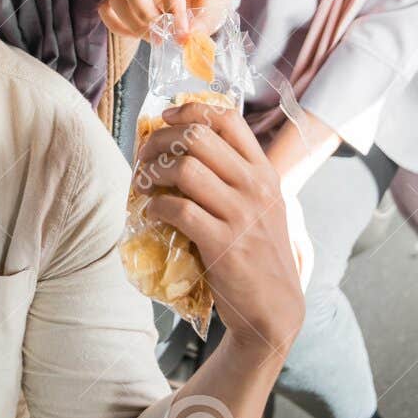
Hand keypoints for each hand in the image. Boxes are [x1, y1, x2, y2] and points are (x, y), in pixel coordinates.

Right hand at [99, 0, 235, 39]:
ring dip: (134, 24)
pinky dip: (120, 27)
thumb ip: (206, 18)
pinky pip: (108, 9)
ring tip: (157, 37)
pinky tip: (141, 35)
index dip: (174, 12)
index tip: (181, 35)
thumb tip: (186, 39)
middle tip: (162, 36)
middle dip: (145, 15)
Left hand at [136, 102, 304, 353]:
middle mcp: (255, 186)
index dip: (190, 109)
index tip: (166, 117)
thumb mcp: (261, 207)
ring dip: (153, 172)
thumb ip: (235, 178)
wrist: (273, 309)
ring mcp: (241, 214)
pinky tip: (152, 214)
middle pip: (199, 137)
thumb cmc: (258, 254)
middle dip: (160, 139)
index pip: (229, 118)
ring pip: (185, 169)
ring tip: (143, 184)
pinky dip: (156, 207)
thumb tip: (186, 148)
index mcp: (265, 172)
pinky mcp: (223, 243)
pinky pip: (178, 210)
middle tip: (144, 154)